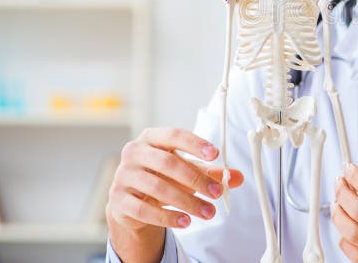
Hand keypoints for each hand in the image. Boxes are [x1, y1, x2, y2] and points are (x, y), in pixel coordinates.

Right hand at [106, 127, 243, 262]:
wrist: (131, 200)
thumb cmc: (162, 177)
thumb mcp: (187, 171)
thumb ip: (212, 173)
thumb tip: (239, 177)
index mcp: (152, 138)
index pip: (175, 135)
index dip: (195, 144)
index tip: (216, 154)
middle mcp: (134, 153)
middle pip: (168, 163)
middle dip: (196, 179)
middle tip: (218, 193)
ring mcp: (123, 176)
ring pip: (158, 188)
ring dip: (187, 201)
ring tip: (208, 212)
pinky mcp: (118, 200)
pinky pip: (144, 209)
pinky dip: (167, 217)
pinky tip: (186, 221)